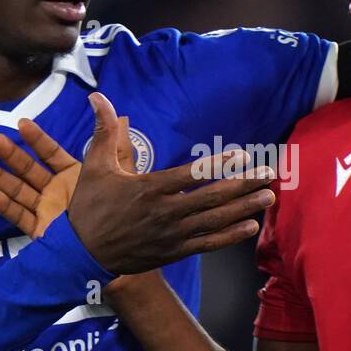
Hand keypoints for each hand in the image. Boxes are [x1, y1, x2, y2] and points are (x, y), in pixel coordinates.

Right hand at [0, 91, 275, 274]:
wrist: (80, 254)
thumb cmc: (89, 207)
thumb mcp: (93, 166)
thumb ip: (104, 131)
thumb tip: (98, 96)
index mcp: (148, 189)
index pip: (190, 175)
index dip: (218, 165)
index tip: (242, 155)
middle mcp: (165, 213)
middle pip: (211, 198)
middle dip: (243, 185)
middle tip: (269, 174)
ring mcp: (172, 235)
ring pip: (215, 221)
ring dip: (244, 209)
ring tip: (269, 197)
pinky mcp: (173, 252)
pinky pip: (207, 244)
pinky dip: (230, 236)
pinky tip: (251, 227)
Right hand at [0, 115, 136, 238]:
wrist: (117, 246)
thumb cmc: (119, 207)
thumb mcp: (118, 171)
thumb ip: (116, 142)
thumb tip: (116, 111)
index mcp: (74, 176)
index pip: (50, 153)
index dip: (36, 139)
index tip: (21, 123)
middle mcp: (57, 191)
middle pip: (29, 170)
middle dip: (12, 155)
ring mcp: (47, 211)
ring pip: (19, 191)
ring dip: (0, 177)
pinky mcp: (41, 231)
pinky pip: (19, 217)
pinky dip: (5, 206)